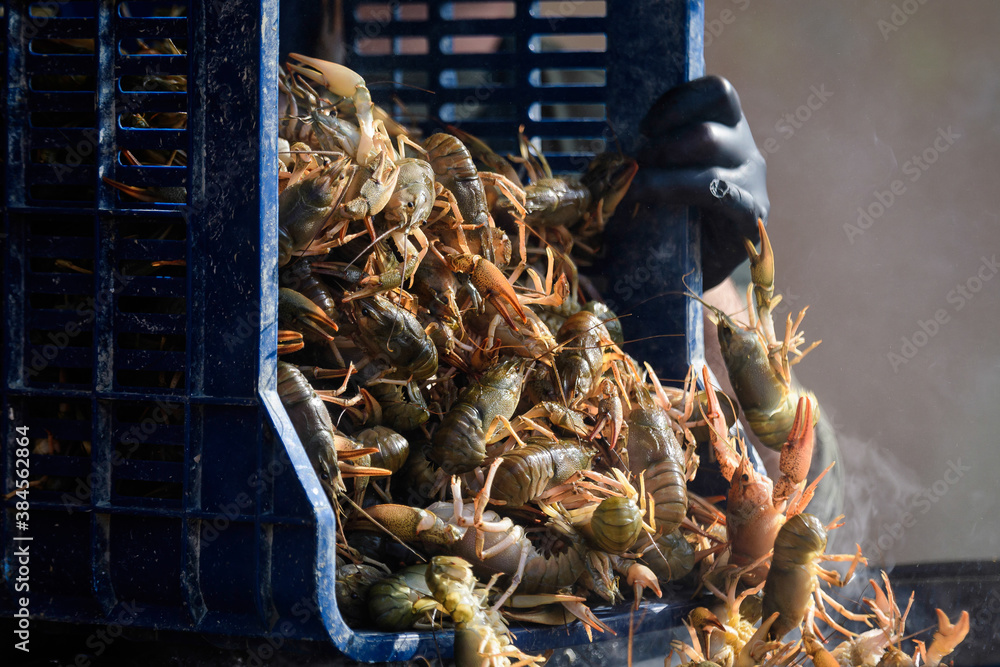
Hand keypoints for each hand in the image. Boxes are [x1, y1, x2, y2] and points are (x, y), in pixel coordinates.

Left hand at [631, 76, 768, 287]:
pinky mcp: (751, 215)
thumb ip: (638, 160)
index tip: (643, 127)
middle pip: (709, 123)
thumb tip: (596, 158)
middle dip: (663, 143)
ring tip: (636, 190)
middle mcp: (743, 149)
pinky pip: (723, 194)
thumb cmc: (664, 220)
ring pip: (713, 151)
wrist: (688, 274)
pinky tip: (657, 210)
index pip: (716, 92)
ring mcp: (751, 181)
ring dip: (665, 168)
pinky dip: (681, 194)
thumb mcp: (653, 180)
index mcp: (723, 129)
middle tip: (635, 166)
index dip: (679, 101)